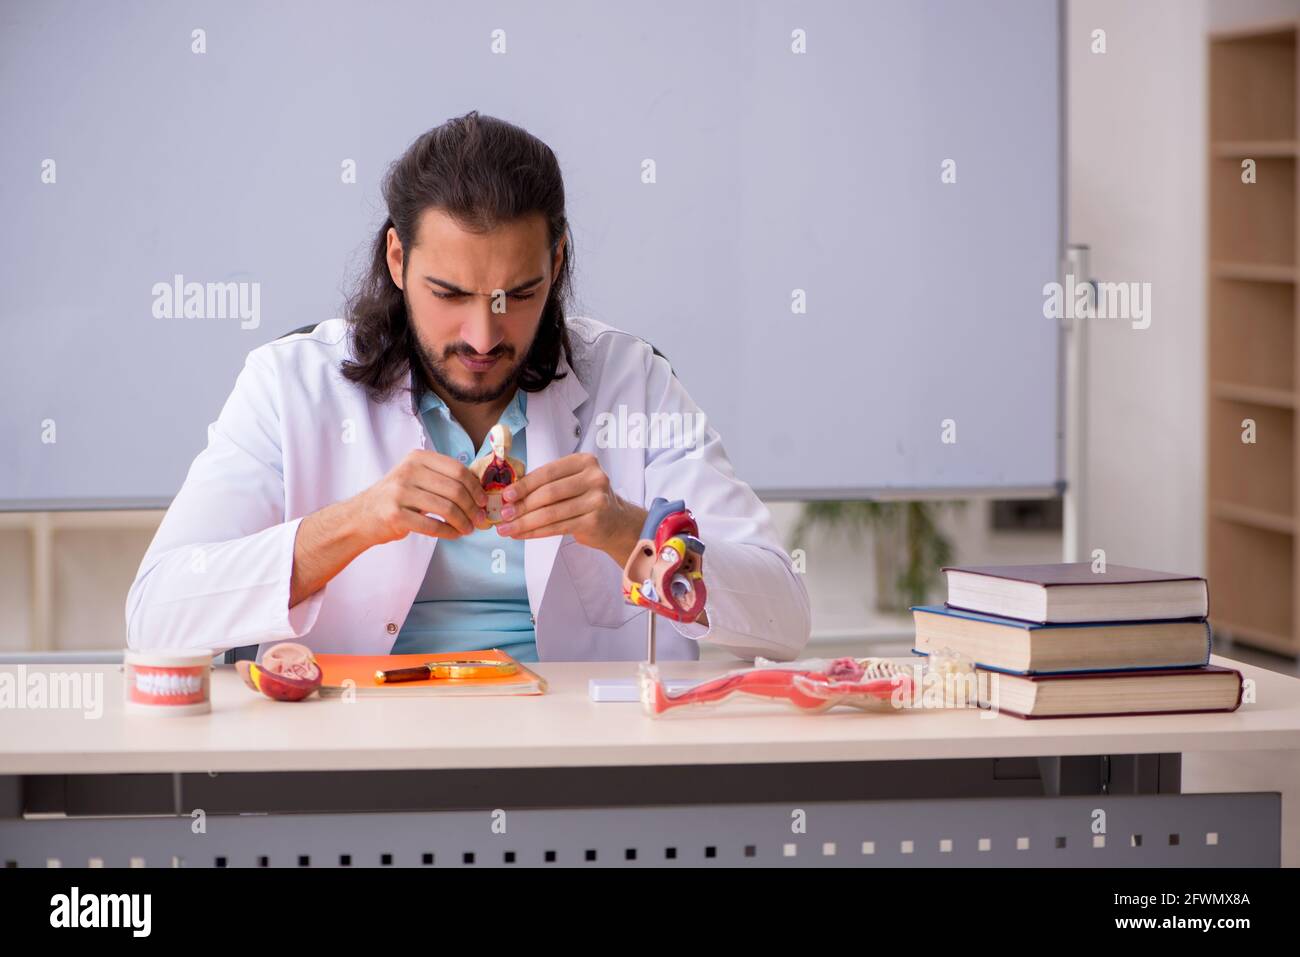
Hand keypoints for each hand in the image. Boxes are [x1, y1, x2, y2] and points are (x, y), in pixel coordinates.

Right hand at [350, 449, 488, 545]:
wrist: (362, 516)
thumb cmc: (396, 498)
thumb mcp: (416, 477)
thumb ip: (442, 477)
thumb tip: (479, 488)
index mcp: (418, 458)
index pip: (457, 469)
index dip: (475, 487)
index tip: (483, 500)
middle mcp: (408, 471)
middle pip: (455, 489)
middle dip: (472, 507)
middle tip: (480, 519)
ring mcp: (399, 492)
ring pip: (446, 508)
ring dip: (463, 522)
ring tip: (469, 529)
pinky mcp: (395, 515)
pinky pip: (432, 525)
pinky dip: (448, 532)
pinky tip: (454, 535)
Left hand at [495, 453, 646, 565]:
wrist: (616, 522)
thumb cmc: (586, 499)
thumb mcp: (571, 482)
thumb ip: (547, 484)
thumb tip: (509, 495)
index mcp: (584, 462)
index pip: (548, 472)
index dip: (524, 484)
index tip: (506, 495)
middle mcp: (593, 478)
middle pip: (549, 493)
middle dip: (522, 505)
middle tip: (503, 515)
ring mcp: (596, 500)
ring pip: (551, 513)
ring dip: (524, 522)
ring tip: (506, 529)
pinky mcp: (593, 521)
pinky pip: (557, 527)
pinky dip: (535, 532)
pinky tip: (521, 534)